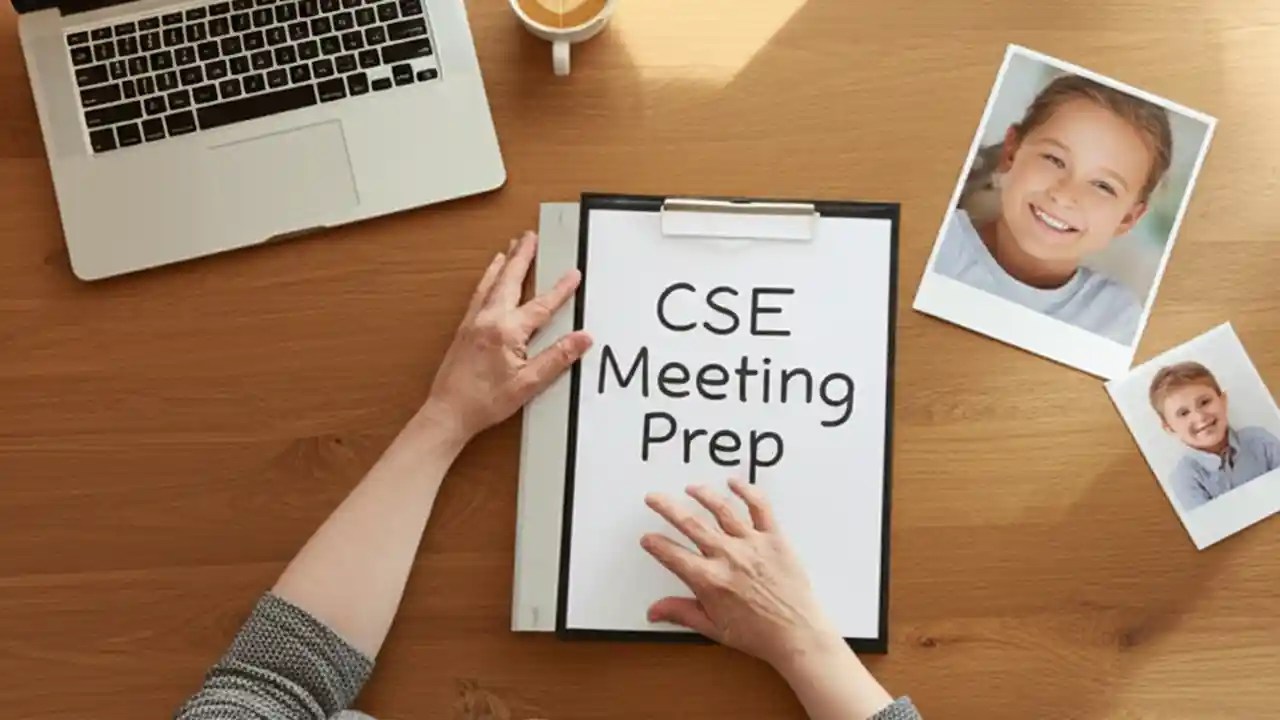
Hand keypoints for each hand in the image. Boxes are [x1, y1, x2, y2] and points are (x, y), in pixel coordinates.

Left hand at [423, 231, 591, 441]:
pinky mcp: (463, 329)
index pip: (541, 305)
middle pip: (509, 280)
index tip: (573, 275)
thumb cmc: (484, 402)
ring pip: (491, 283)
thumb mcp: (529, 384)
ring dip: (502, 264)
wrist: (448, 412)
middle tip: (529, 237)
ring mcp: (473, 322)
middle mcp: (488, 319)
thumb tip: (581, 339)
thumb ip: (557, 358)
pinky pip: (478, 295)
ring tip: (510, 248)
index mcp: (506, 331)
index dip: (560, 290)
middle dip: (522, 257)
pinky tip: (488, 278)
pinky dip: (486, 280)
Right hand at [640, 480, 839, 670]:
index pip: (673, 555)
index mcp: (709, 580)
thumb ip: (682, 613)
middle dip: (667, 508)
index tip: (648, 538)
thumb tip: (654, 611)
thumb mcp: (714, 628)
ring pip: (721, 510)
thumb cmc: (759, 634)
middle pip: (690, 524)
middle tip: (654, 499)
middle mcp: (727, 557)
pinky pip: (760, 507)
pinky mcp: (773, 538)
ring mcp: (751, 544)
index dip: (656, 545)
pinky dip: (746, 491)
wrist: (797, 634)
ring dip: (702, 495)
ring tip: (691, 488)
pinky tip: (734, 483)